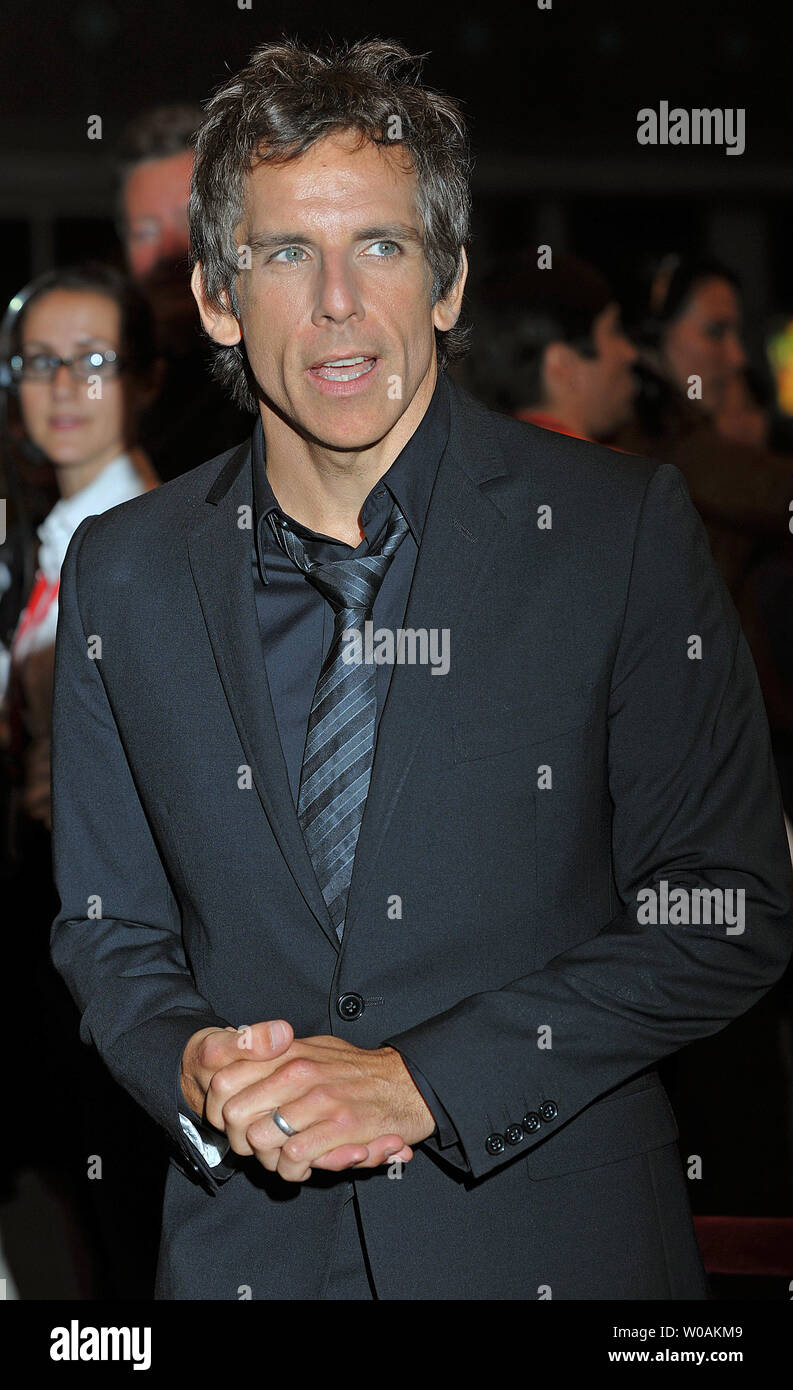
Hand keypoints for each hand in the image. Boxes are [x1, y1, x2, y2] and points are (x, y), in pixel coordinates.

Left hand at [202, 1025, 435, 1181]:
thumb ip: (280, 1051)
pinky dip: (293, 1169)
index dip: (219, 1109)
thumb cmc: (358, 1069)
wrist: (408, 1082)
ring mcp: (319, 1098)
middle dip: (240, 1140)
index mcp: (288, 1052)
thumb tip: (243, 1043)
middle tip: (258, 1148)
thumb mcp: (315, 1047)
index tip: (233, 1123)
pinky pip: (294, 1156)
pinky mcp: (341, 1126)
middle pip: (234, 1115)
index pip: (225, 1079)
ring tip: (283, 1159)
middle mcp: (299, 1071)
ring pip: (261, 1139)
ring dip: (266, 1159)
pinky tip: (304, 1167)